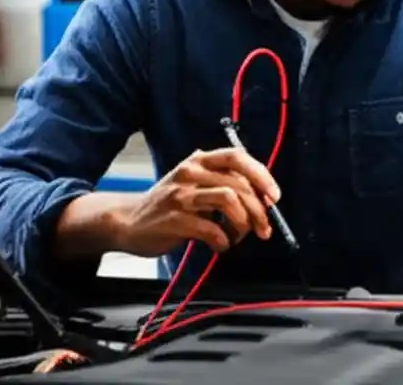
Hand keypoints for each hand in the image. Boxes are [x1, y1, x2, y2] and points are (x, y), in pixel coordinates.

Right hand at [112, 148, 281, 257]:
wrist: (128, 222)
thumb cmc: (169, 205)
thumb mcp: (194, 183)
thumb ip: (224, 184)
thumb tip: (264, 200)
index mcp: (199, 160)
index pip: (237, 157)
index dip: (261, 175)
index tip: (274, 196)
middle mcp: (190, 172)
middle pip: (238, 184)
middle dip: (258, 210)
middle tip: (264, 229)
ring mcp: (181, 195)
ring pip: (228, 201)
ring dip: (243, 224)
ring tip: (238, 237)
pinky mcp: (174, 219)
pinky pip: (212, 229)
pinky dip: (223, 241)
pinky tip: (219, 245)